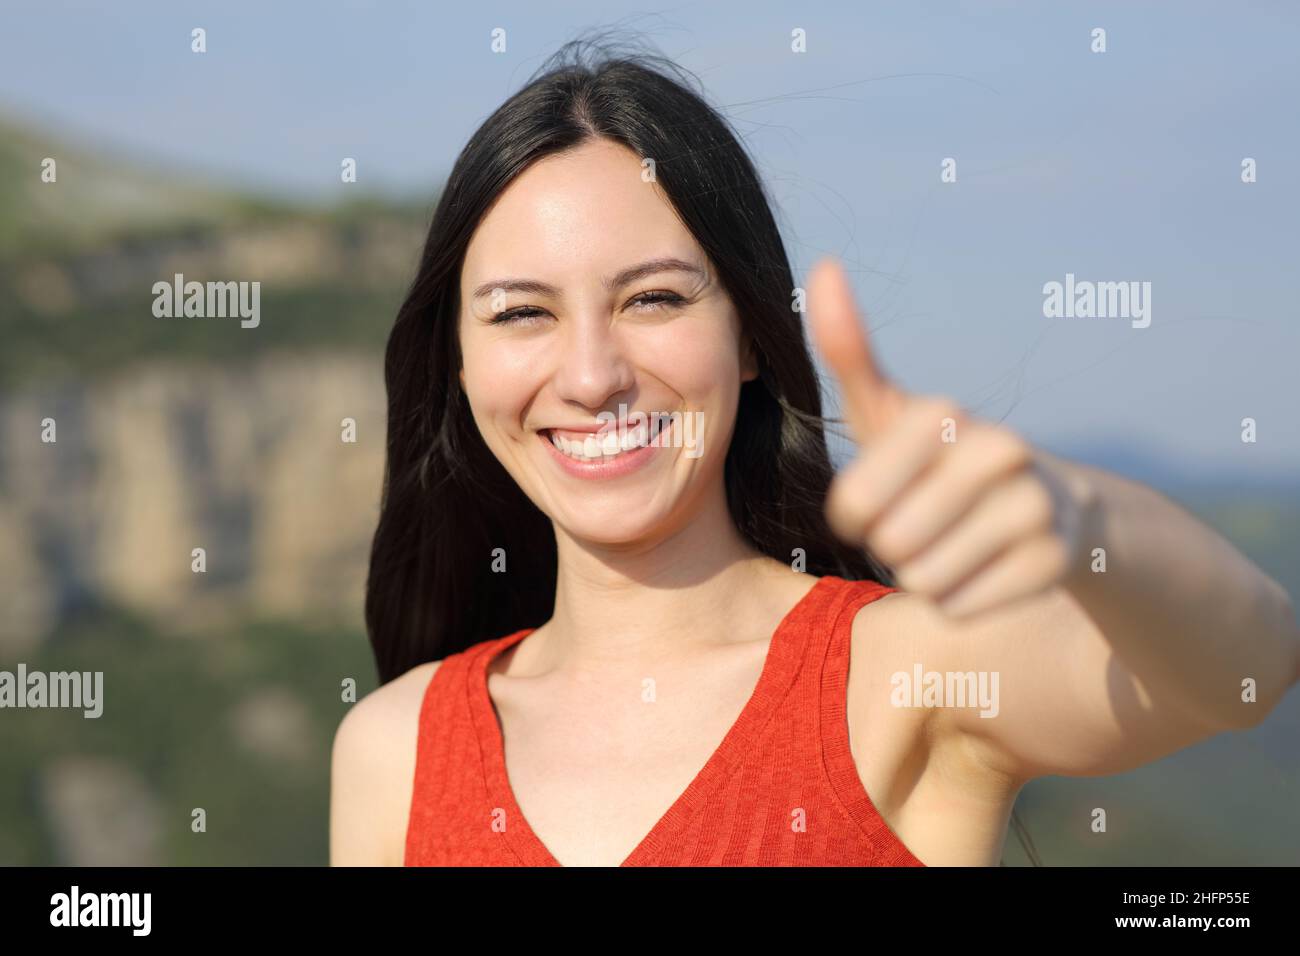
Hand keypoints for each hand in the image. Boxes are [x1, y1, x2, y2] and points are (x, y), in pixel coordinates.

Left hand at [805, 258, 1094, 618]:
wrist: (1051, 505)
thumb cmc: (940, 457)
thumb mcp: (892, 410)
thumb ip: (850, 349)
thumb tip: (821, 268)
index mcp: (945, 414)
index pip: (851, 505)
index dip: (854, 514)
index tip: (881, 495)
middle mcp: (998, 451)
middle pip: (888, 546)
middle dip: (892, 545)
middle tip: (925, 519)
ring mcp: (1034, 508)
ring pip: (921, 581)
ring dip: (923, 574)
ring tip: (953, 540)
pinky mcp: (1054, 563)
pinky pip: (959, 608)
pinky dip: (958, 599)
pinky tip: (983, 566)